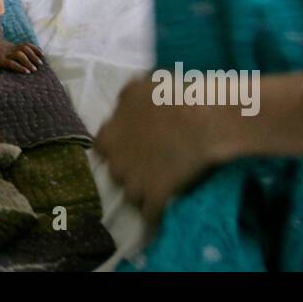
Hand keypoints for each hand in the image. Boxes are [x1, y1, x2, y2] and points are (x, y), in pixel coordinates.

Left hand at [0, 20, 43, 73]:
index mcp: (1, 58)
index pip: (12, 62)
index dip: (19, 67)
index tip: (27, 72)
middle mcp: (10, 53)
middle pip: (21, 55)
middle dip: (28, 62)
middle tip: (34, 70)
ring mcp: (15, 48)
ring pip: (26, 49)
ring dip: (34, 55)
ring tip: (40, 63)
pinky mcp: (18, 46)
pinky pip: (28, 45)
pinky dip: (35, 49)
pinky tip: (42, 54)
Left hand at [92, 76, 221, 229]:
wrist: (201, 120)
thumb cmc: (171, 97)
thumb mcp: (139, 87)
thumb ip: (124, 100)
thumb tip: (122, 103)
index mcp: (109, 136)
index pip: (101, 147)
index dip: (116, 147)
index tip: (130, 146)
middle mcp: (116, 162)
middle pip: (116, 173)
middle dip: (129, 170)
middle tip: (148, 164)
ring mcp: (135, 183)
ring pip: (131, 196)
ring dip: (142, 193)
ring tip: (159, 186)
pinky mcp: (156, 197)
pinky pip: (150, 214)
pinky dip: (156, 212)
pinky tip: (165, 206)